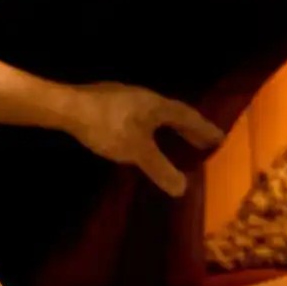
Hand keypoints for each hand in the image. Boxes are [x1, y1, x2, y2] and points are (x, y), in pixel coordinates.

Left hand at [60, 82, 224, 197]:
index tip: (220, 138)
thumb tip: (183, 189)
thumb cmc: (107, 127)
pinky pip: (140, 114)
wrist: (66, 108)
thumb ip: (161, 169)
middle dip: (188, 129)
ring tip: (175, 140)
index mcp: (159, 106)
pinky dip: (150, 126)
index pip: (189, 117)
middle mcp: (146, 97)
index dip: (205, 129)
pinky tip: (142, 135)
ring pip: (155, 113)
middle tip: (201, 143)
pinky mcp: (108, 101)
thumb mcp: (137, 152)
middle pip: (174, 113)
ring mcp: (126, 96)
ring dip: (168, 127)